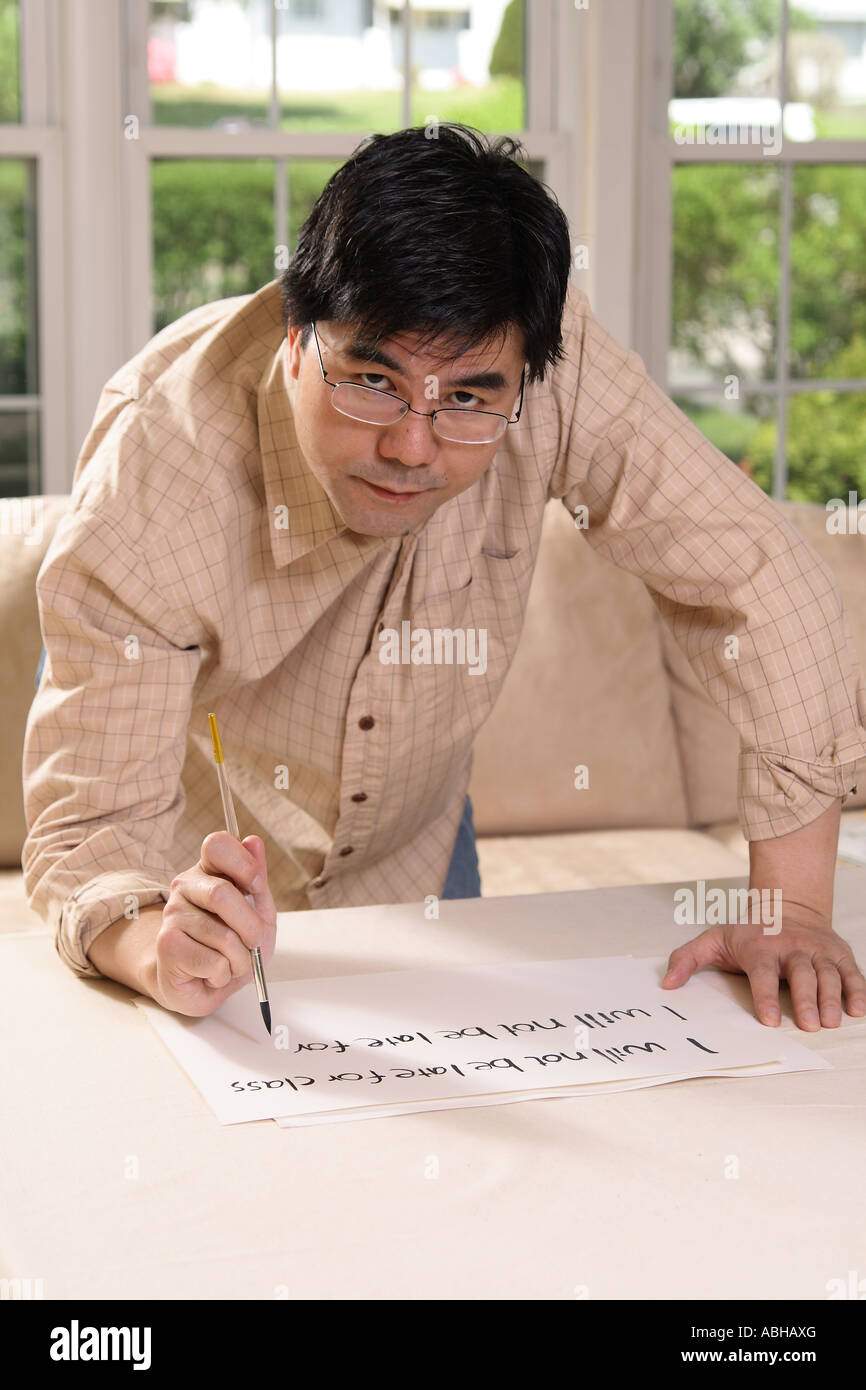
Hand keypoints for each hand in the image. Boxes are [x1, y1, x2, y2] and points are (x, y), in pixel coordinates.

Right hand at [150, 832, 276, 1017]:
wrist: (204, 985)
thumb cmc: (232, 946)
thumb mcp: (258, 913)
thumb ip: (257, 880)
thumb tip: (253, 840)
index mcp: (208, 870)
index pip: (216, 844)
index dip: (243, 863)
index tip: (256, 888)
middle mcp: (184, 886)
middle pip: (222, 893)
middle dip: (251, 926)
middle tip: (254, 942)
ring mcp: (172, 915)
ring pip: (223, 936)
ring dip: (240, 959)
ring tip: (231, 962)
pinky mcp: (167, 945)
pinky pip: (213, 961)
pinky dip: (224, 974)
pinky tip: (213, 973)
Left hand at [662, 910, 865, 1030]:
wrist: (786, 904)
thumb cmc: (749, 932)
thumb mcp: (713, 939)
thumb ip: (688, 959)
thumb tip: (666, 984)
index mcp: (760, 947)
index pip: (763, 973)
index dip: (765, 996)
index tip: (770, 1020)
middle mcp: (791, 947)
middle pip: (801, 974)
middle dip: (806, 999)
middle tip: (810, 1025)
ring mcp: (817, 949)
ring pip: (828, 974)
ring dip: (832, 998)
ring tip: (831, 1021)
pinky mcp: (838, 953)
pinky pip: (851, 972)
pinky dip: (857, 989)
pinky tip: (859, 1010)